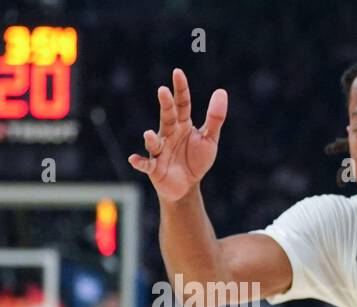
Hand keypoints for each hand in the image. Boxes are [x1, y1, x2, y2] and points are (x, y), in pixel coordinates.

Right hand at [128, 68, 227, 202]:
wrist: (187, 185)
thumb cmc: (196, 159)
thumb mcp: (209, 139)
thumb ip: (215, 117)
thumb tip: (221, 91)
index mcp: (182, 124)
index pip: (181, 103)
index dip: (180, 89)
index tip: (177, 72)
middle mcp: (169, 133)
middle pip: (167, 117)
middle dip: (165, 105)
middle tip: (163, 91)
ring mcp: (160, 150)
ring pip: (154, 141)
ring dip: (151, 138)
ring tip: (149, 134)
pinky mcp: (155, 167)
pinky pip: (146, 164)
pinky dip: (140, 162)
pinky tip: (134, 159)